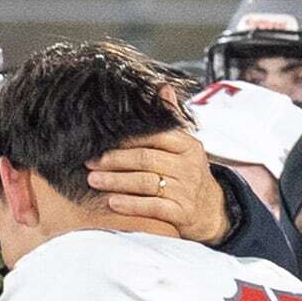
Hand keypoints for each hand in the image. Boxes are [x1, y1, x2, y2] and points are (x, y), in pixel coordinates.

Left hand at [86, 86, 231, 244]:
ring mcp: (186, 190)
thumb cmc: (189, 175)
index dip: (126, 139)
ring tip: (93, 180)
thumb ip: (171, 120)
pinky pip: (152, 207)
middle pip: (146, 159)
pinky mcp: (182, 212)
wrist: (211, 211)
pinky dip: (131, 205)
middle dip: (114, 160)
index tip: (102, 140)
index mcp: (188, 146)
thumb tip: (162, 88)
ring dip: (116, 181)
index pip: (155, 136)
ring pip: (146, 182)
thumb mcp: (185, 147)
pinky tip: (112, 202)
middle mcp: (189, 166)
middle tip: (90, 162)